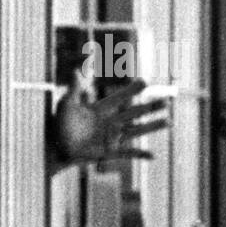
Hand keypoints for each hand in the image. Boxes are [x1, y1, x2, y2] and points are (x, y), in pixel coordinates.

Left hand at [49, 73, 168, 173]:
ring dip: (152, 126)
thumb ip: (74, 89)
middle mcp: (111, 122)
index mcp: (102, 109)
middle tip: (168, 99)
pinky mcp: (109, 152)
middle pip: (135, 112)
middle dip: (151, 106)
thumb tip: (77, 70)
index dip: (132, 90)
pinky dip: (139, 155)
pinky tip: (152, 156)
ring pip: (136, 130)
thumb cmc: (60, 125)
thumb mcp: (66, 105)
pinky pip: (127, 153)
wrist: (56, 148)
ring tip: (169, 121)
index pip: (121, 97)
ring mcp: (111, 138)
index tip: (144, 82)